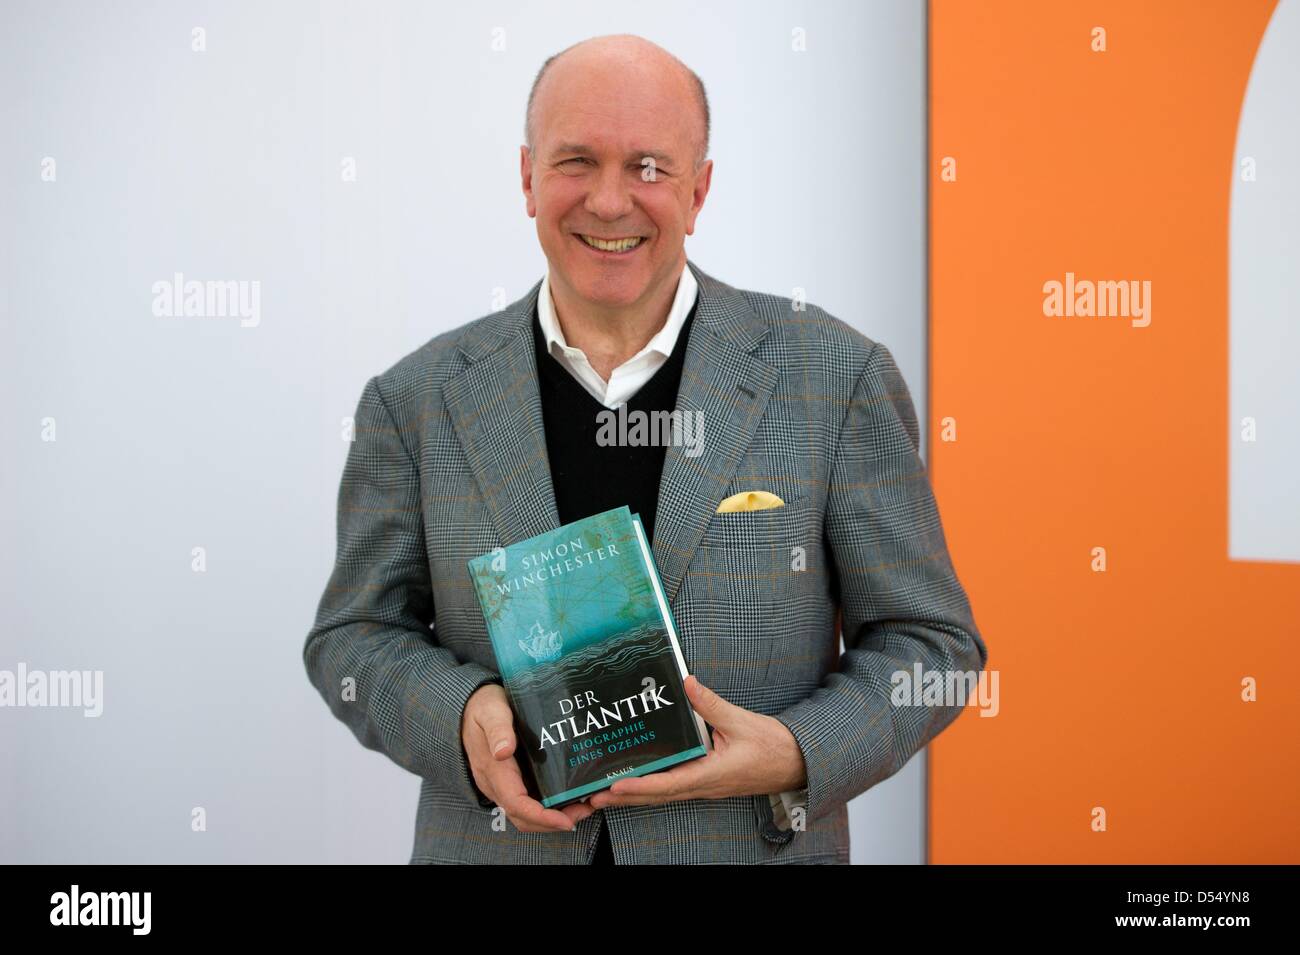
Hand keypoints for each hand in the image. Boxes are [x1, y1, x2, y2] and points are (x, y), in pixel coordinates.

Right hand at [461, 684, 595, 832]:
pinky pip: (527, 803)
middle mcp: (496, 784)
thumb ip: (497, 729)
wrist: (470, 707)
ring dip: (552, 819)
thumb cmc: (483, 707)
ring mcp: (502, 785)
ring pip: (526, 814)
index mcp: (493, 770)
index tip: (565, 821)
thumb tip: (503, 752)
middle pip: (523, 817)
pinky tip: (569, 797)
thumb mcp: (490, 711)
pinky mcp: (509, 782)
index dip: (541, 817)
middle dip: (553, 823)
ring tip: (583, 807)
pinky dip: (548, 808)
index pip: (516, 804)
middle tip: (585, 811)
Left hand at [586, 675, 807, 809]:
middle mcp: (703, 785)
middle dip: (624, 798)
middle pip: (657, 796)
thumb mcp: (741, 721)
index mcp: (711, 774)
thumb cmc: (772, 746)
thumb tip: (686, 682)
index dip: (640, 786)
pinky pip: (672, 786)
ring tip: (602, 792)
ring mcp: (703, 785)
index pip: (668, 784)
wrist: (796, 762)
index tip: (615, 787)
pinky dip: (650, 786)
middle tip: (591, 797)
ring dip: (633, 795)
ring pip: (662, 794)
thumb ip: (711, 704)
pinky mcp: (705, 779)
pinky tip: (635, 779)